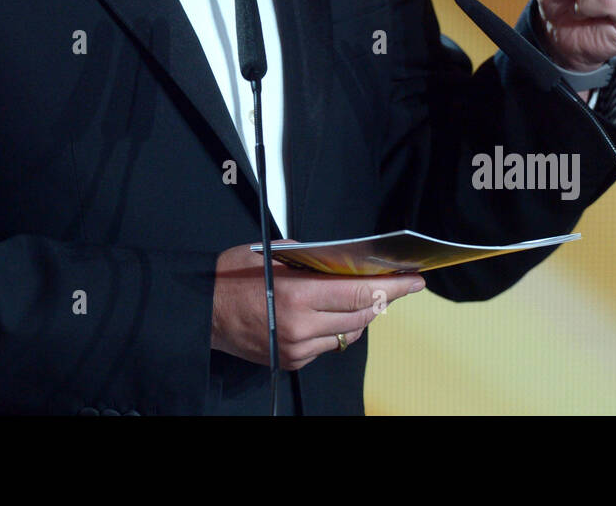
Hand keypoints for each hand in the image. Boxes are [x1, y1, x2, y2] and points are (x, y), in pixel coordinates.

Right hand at [210, 243, 424, 370]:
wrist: (201, 311)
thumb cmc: (231, 277)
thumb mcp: (271, 254)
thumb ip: (310, 257)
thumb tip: (342, 261)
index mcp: (298, 296)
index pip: (360, 293)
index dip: (393, 287)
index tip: (414, 281)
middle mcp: (302, 327)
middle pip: (361, 316)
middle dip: (383, 300)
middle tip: (396, 285)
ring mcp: (298, 349)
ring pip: (348, 334)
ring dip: (360, 316)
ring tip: (362, 298)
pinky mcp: (292, 361)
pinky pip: (327, 346)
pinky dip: (335, 329)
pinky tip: (329, 314)